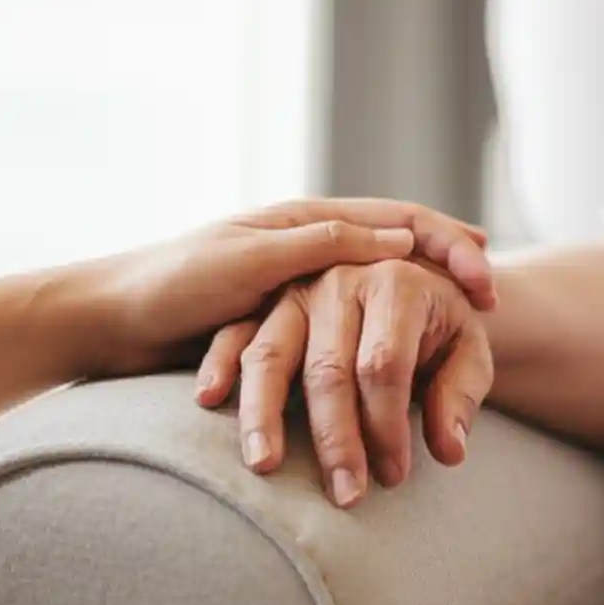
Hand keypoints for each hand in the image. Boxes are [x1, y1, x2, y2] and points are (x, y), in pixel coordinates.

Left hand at [63, 198, 492, 374]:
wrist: (112, 321)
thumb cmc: (173, 282)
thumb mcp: (252, 258)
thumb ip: (320, 246)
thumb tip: (399, 239)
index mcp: (308, 225)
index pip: (399, 220)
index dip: (448, 243)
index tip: (486, 281)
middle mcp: (313, 256)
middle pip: (400, 260)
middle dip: (444, 282)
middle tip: (492, 311)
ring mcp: (302, 297)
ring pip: (379, 309)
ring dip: (419, 331)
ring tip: (465, 350)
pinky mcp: (287, 337)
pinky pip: (349, 349)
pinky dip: (383, 364)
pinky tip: (411, 384)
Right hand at [196, 259, 493, 507]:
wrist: (415, 280)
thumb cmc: (442, 324)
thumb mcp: (469, 351)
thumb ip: (461, 397)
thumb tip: (448, 451)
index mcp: (395, 281)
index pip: (384, 365)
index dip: (387, 426)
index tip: (395, 476)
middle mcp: (338, 279)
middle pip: (328, 368)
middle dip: (336, 438)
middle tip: (346, 496)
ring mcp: (293, 291)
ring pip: (272, 354)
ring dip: (265, 414)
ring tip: (265, 465)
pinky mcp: (263, 304)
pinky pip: (234, 334)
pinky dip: (218, 365)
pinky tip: (208, 401)